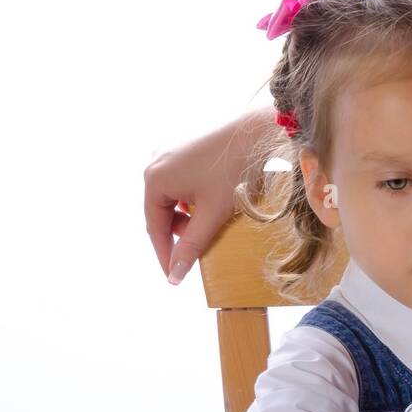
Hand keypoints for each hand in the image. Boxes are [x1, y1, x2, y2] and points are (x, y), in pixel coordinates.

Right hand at [143, 106, 275, 284]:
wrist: (257, 134)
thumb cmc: (235, 172)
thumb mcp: (213, 214)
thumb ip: (192, 245)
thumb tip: (174, 275)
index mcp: (154, 180)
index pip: (154, 228)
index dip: (165, 255)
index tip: (174, 278)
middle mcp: (155, 165)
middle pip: (161, 213)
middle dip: (179, 234)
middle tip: (198, 250)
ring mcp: (169, 157)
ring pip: (172, 201)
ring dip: (187, 218)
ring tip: (209, 225)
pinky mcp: (184, 153)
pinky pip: (181, 186)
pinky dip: (193, 202)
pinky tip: (210, 205)